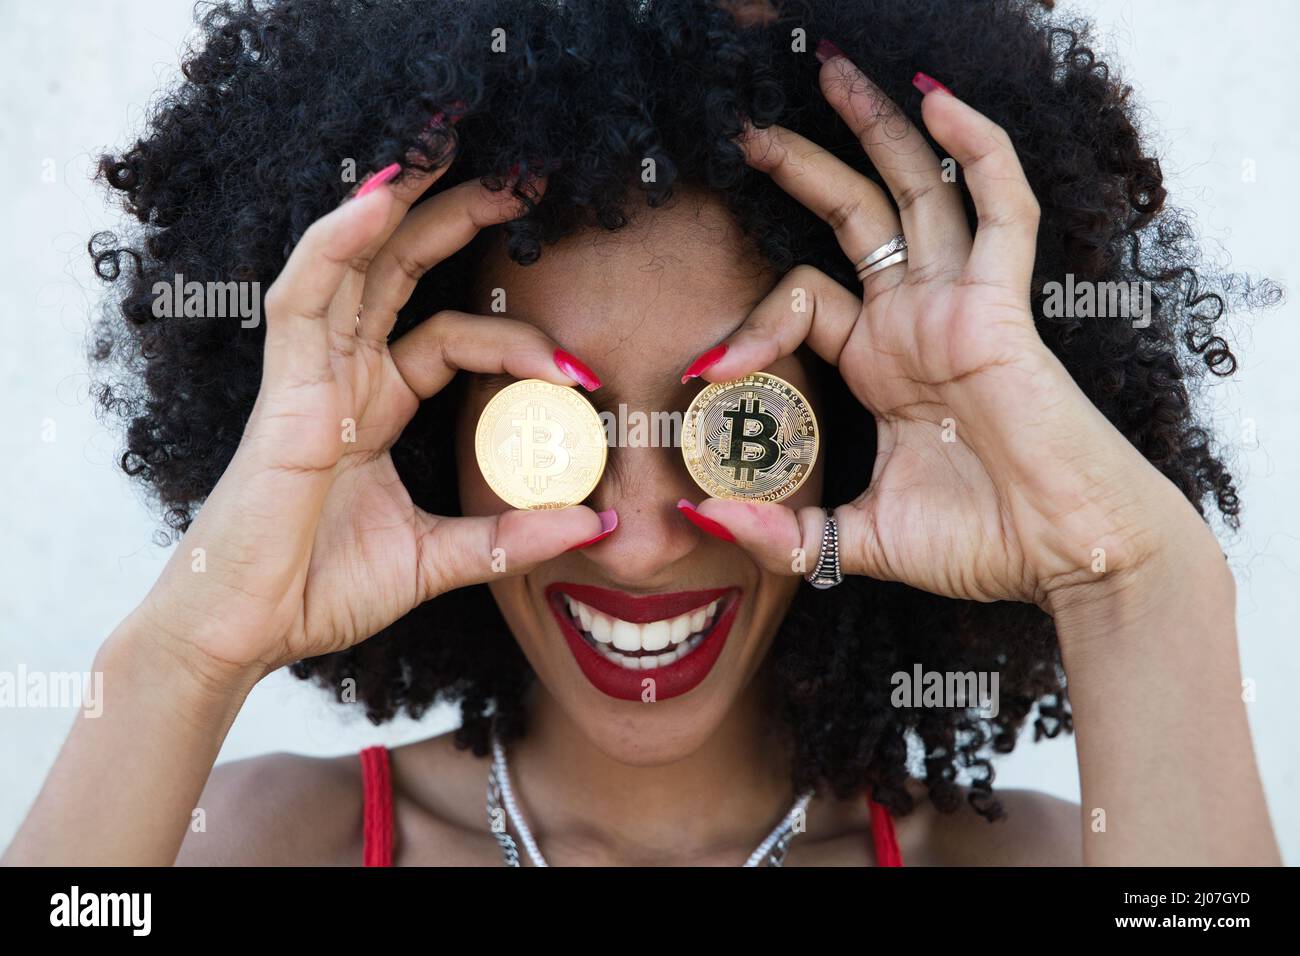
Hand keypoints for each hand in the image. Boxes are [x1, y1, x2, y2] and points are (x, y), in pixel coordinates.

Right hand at [130, 157, 609, 681]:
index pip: (451, 338)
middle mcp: (342, 378)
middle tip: (526, 179)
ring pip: (354, 266)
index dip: (518, 344)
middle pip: (402, 274)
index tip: (584, 375)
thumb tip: (599, 526)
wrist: (246, 633)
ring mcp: (309, 377)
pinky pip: (305, 299)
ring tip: (448, 147)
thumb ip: (511, 539)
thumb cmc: (320, 591)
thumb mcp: (436, 560)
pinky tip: (378, 200)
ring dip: (401, 205)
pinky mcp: (281, 390)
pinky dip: (336, 245)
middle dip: (459, 219)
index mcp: (374, 408)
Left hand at [682, 54, 1210, 608]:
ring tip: (830, 72)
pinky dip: (976, 151)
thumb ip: (782, 531)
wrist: (1064, 559)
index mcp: (882, 362)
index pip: (803, 299)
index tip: (704, 372)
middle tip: (747, 129)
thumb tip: (699, 518)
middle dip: (803, 164)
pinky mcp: (1002, 307)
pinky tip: (938, 100)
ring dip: (877, 129)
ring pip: (918, 191)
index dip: (750, 320)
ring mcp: (959, 306)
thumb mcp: (856, 538)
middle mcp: (916, 321)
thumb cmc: (980, 544)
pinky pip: (999, 209)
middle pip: (854, 215)